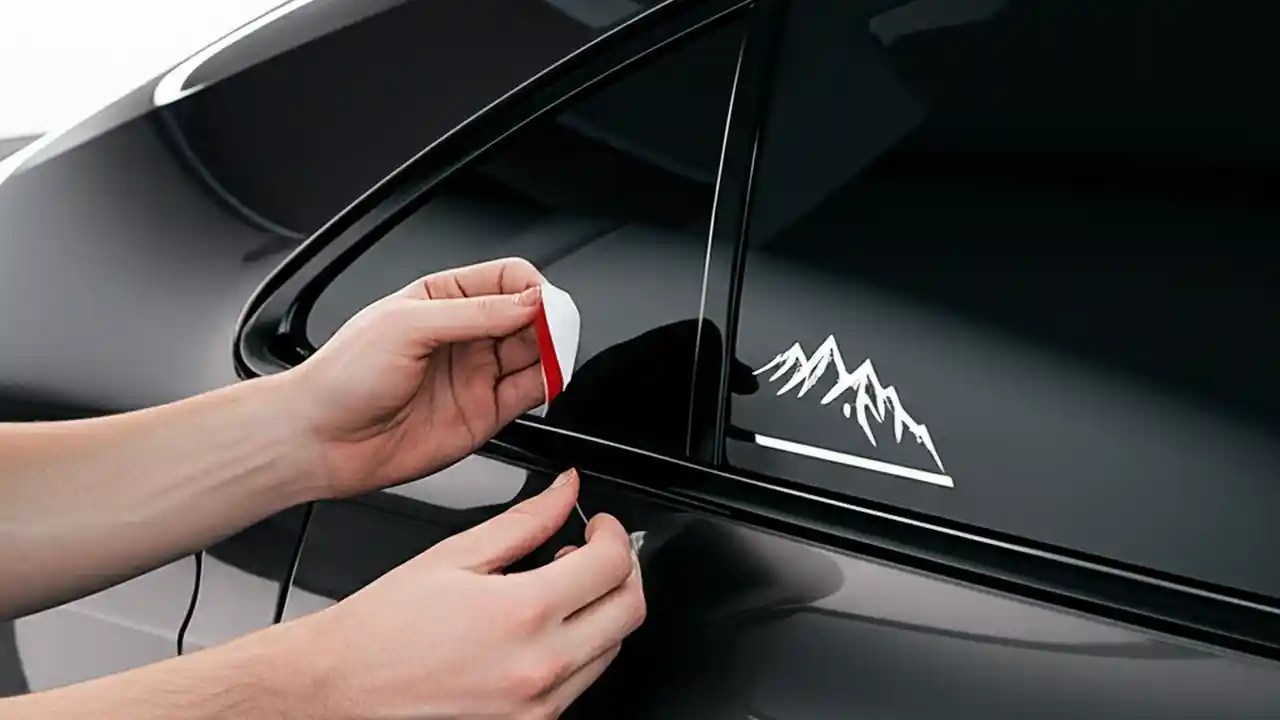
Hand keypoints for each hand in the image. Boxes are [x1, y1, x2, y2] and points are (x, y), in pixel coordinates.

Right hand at [277, 469, 645, 718]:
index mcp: (522, 614)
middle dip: (622, 570)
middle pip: (630, 610)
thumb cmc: (384, 625)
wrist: (341, 684)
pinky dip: (577, 649)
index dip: (614, 533)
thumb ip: (524, 521)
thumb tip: (565, 490)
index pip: (613, 564)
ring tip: (554, 589)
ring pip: (611, 649)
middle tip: (592, 551)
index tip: (599, 525)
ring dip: (600, 611)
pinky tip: (540, 629)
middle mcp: (538, 667)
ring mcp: (537, 706)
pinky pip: (580, 683)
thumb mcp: (454, 555)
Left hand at [287, 258, 546, 496]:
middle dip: (548, 319)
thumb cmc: (343, 377)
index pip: (506, 279)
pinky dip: (548, 384)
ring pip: (534, 353)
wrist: (322, 440)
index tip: (542, 303)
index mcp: (442, 299)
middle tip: (557, 329)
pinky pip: (529, 393)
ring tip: (555, 353)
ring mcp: (476, 374)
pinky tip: (550, 377)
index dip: (531, 288)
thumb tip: (528, 302)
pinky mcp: (484, 414)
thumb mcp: (407, 326)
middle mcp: (464, 335)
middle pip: (528, 316)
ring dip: (552, 351)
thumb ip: (474, 314)